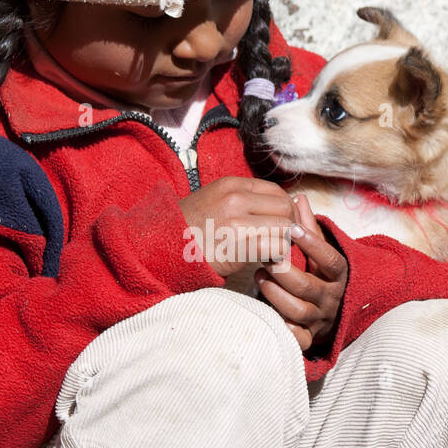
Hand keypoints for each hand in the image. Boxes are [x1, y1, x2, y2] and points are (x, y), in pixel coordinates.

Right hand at [179, 177, 301, 277]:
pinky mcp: (239, 244)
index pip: (276, 191)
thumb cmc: (187, 230)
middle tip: (278, 241)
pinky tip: (264, 262)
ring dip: (283, 243)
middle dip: (288, 226)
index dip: (283, 210)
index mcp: (230, 184)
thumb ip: (242, 200)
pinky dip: (276, 257)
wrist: (160, 250)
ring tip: (269, 252)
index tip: (278, 225)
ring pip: (285, 228)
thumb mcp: (213, 201)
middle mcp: (235, 198)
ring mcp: (237, 221)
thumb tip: (279, 206)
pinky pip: (276, 247)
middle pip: (285, 207)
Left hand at [254, 193, 347, 351]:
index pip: (330, 260)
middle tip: (266, 258)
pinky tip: (267, 312)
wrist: (328, 314)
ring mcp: (319, 319)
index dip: (314, 245)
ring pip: (299, 311)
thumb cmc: (317, 275)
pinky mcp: (308, 336)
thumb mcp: (318, 253)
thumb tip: (298, 197)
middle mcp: (331, 298)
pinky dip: (284, 327)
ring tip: (259, 277)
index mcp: (337, 275)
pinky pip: (297, 337)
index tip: (293, 229)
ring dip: (277, 294)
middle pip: (309, 287)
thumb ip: (308, 228)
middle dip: (286, 272)